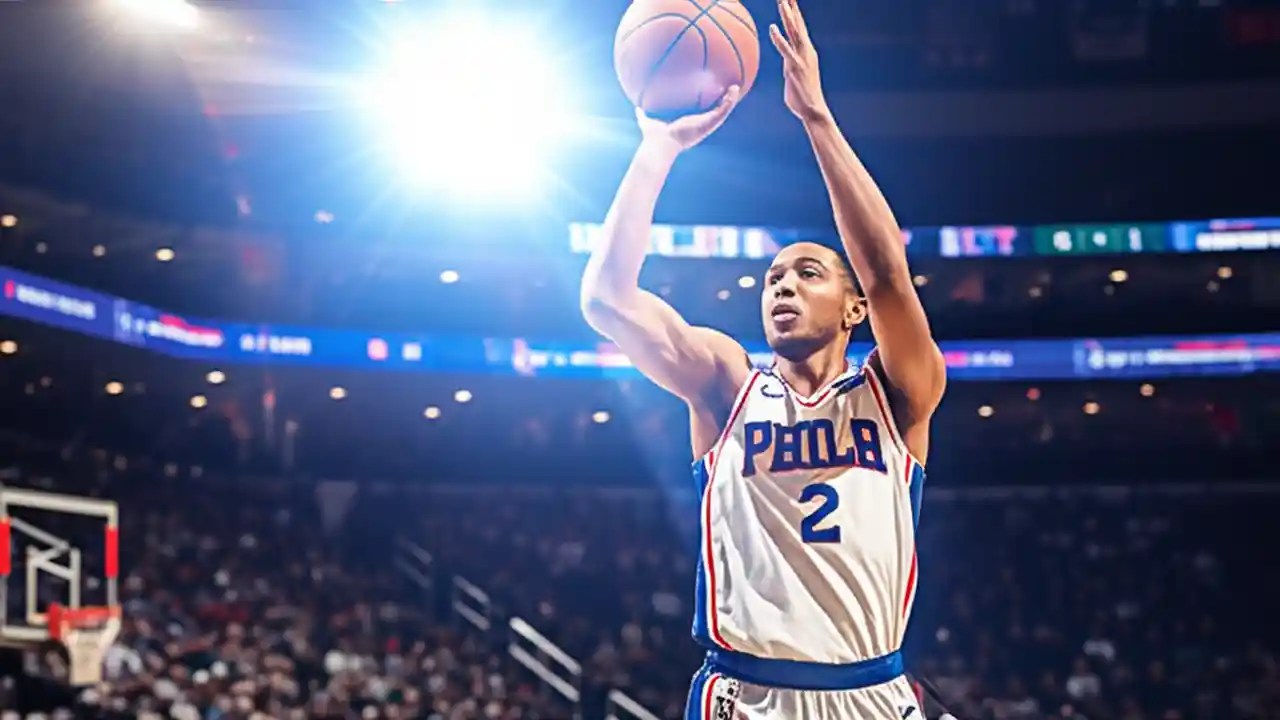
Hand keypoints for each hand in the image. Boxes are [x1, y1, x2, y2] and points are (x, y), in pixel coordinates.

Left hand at [635, 86, 741, 155]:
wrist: (659, 144)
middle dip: (722, 102)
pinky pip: (723, 111)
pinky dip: (730, 101)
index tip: (710, 95)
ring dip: (731, 99)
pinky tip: (734, 89)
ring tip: (736, 87)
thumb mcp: (648, 120)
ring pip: (723, 111)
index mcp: (688, 125)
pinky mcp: (708, 124)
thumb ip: (642, 113)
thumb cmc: (653, 137)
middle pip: (714, 113)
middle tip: (727, 90)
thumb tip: (636, 107)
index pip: (700, 114)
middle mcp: (699, 125)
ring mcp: (705, 125)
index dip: (706, 106)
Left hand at [769, 0, 830, 121]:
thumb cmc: (803, 97)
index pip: (799, 27)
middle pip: (797, 24)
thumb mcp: (795, 77)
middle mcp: (805, 51)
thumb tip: (786, 67)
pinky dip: (779, 38)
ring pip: (794, 32)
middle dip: (792, 7)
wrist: (813, 110)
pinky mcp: (795, 67)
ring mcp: (801, 58)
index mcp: (806, 51)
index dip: (794, 12)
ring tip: (782, 1)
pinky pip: (785, 50)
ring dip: (788, 16)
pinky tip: (772, 28)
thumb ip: (790, 67)